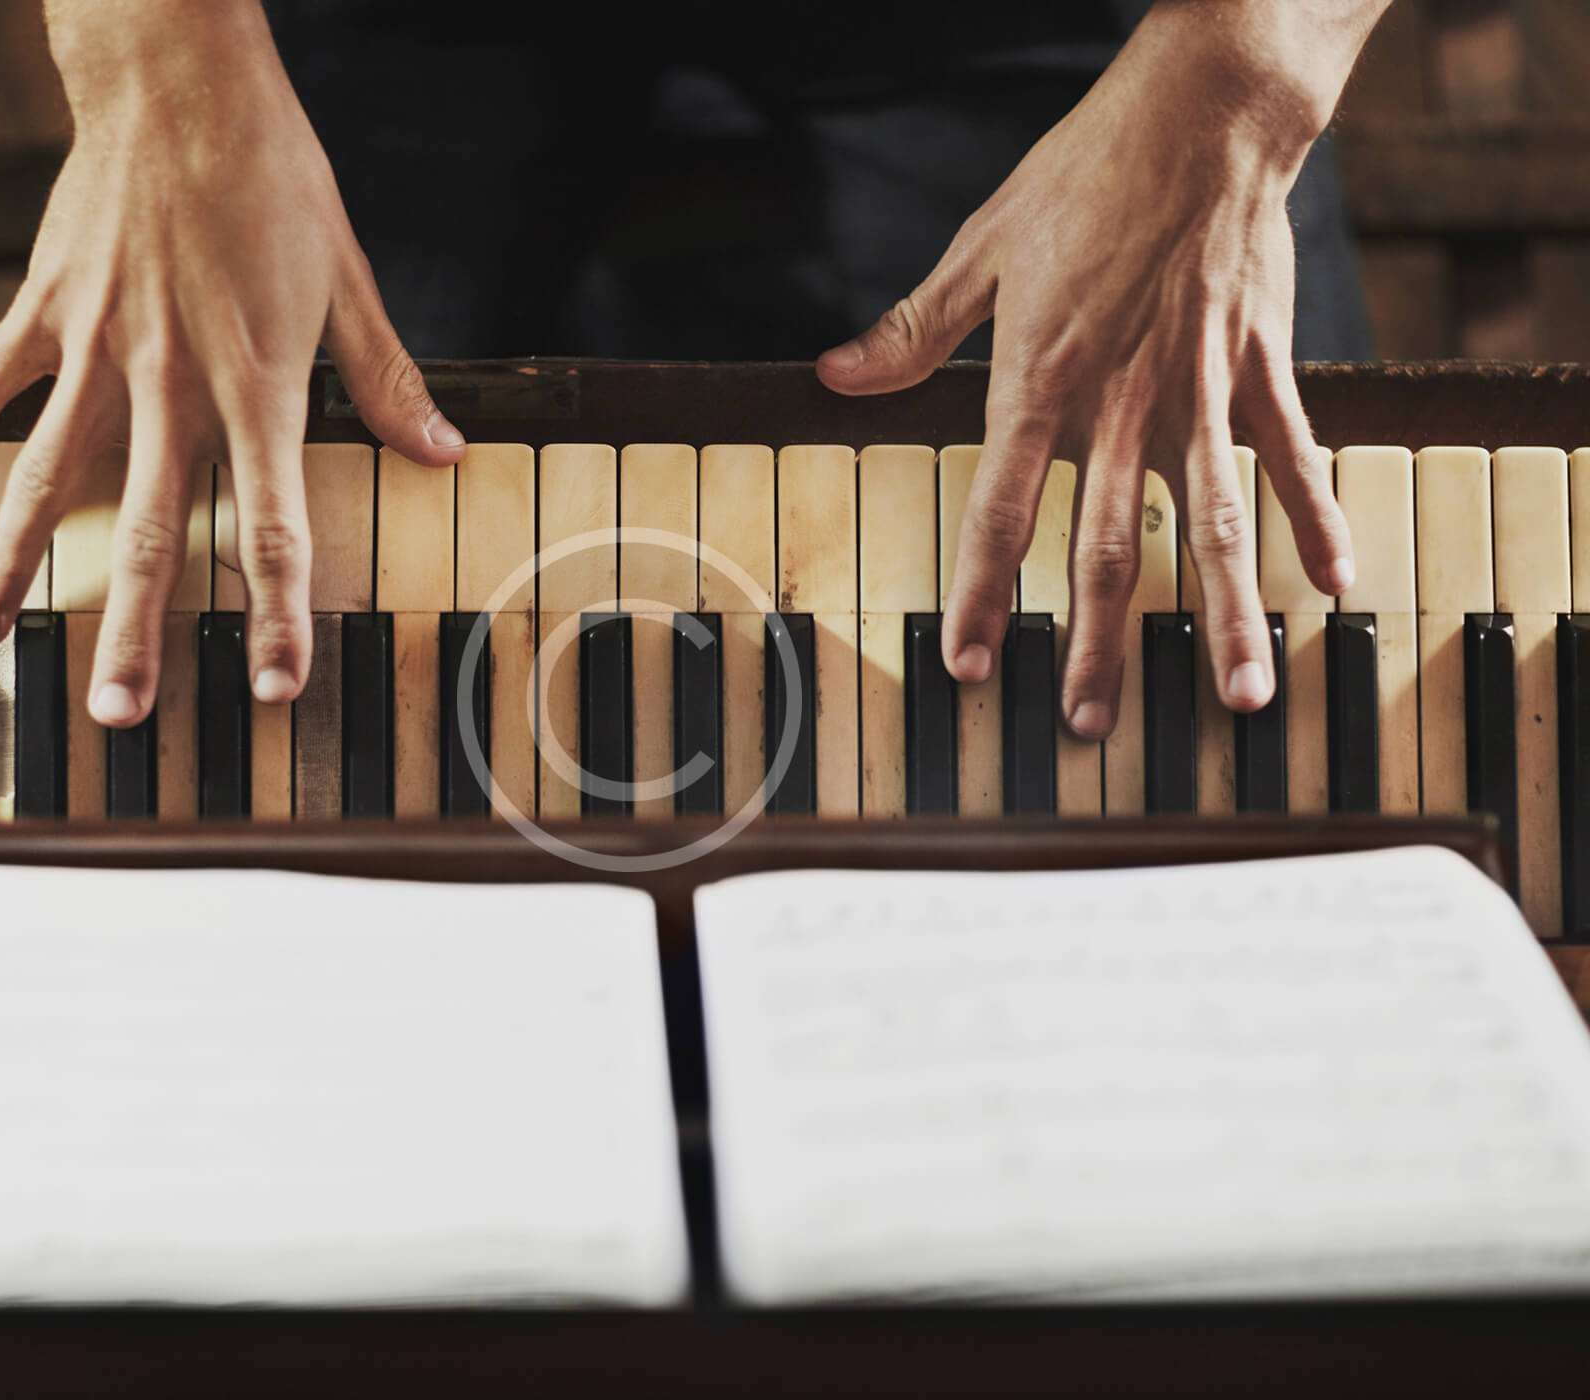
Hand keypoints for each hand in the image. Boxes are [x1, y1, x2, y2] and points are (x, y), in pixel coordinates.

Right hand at [0, 0, 461, 725]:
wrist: (180, 77)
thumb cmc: (274, 174)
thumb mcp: (348, 278)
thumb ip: (388, 380)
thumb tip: (445, 454)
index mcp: (262, 385)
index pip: (275, 526)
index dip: (278, 616)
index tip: (272, 690)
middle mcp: (175, 381)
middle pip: (154, 528)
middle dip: (135, 629)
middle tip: (116, 713)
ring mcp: (99, 345)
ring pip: (50, 473)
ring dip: (18, 560)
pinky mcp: (45, 304)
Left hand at [817, 0, 1388, 738]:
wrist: (1203, 111)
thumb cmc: (1087, 174)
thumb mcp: (981, 248)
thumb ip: (913, 330)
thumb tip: (837, 376)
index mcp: (1041, 378)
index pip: (1001, 508)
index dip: (985, 593)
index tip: (975, 667)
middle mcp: (1121, 400)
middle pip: (1110, 543)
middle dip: (1102, 642)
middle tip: (1096, 723)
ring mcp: (1201, 388)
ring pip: (1212, 521)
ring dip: (1226, 613)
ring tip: (1238, 692)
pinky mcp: (1263, 363)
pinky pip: (1292, 454)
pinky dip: (1316, 516)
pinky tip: (1336, 582)